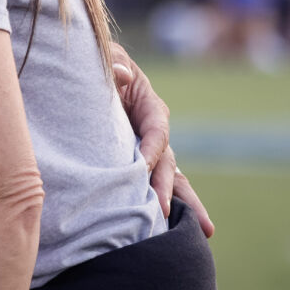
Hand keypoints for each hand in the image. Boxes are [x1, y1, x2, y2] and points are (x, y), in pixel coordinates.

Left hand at [111, 43, 213, 237]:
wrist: (86, 78)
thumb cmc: (98, 65)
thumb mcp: (105, 57)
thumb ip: (113, 64)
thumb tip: (122, 76)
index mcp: (150, 106)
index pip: (156, 130)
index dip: (152, 148)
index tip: (142, 166)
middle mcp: (154, 132)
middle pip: (167, 162)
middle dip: (167, 187)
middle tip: (165, 211)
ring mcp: (149, 151)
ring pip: (170, 179)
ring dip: (182, 203)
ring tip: (203, 232)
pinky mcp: (138, 165)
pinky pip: (152, 185)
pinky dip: (164, 205)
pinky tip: (171, 231)